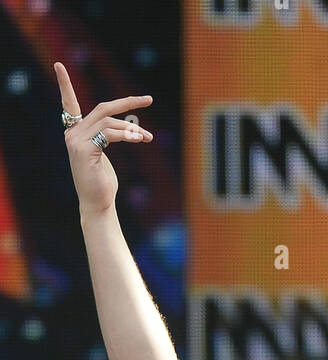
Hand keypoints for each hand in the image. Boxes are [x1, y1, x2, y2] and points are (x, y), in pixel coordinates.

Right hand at [54, 61, 153, 216]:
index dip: (64, 84)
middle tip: (148, 99)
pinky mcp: (84, 150)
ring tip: (148, 138)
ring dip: (132, 129)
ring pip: (109, 122)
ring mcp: (75, 141)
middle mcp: (72, 134)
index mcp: (75, 133)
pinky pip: (109, 134)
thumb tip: (124, 127)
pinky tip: (138, 139)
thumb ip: (105, 137)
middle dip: (126, 102)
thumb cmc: (102, 184)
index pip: (69, 104)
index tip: (58, 65)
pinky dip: (127, 135)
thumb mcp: (102, 155)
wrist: (97, 205)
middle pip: (102, 109)